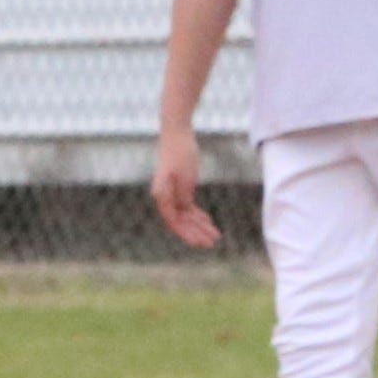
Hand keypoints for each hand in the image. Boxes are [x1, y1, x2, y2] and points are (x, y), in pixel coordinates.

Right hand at [151, 130, 221, 249]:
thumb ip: (181, 194)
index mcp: (162, 196)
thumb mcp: (183, 174)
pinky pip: (189, 208)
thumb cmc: (179, 152)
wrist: (178, 135)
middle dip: (197, 233)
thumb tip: (183, 213)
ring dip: (200, 227)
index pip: (175, 222)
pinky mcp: (181, 190)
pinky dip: (199, 216)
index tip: (201, 242)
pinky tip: (208, 221)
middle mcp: (165, 198)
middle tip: (213, 243)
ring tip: (216, 236)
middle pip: (182, 223)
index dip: (188, 234)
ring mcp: (173, 194)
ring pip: (187, 217)